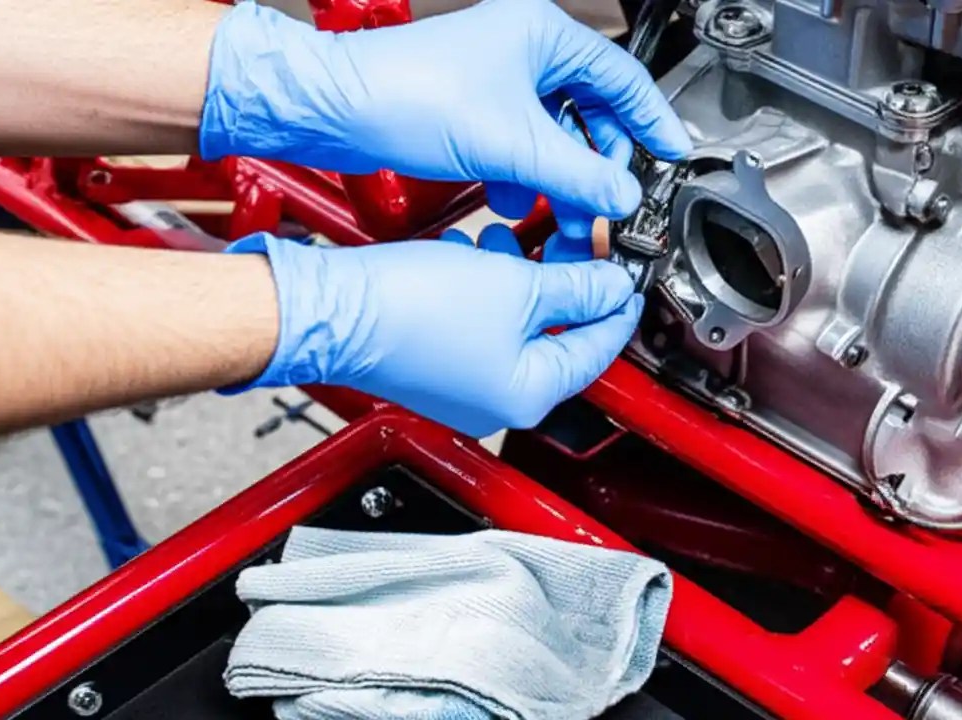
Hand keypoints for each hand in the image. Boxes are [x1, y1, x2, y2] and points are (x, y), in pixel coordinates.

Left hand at [199, 0, 689, 227]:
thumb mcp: (511, 143)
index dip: (652, 122)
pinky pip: (521, 144)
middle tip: (611, 200)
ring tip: (565, 211)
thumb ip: (578, 174)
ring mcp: (497, 78)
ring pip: (554, 133)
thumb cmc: (405, 97)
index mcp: (542, 34)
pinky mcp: (473, 108)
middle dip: (599, 163)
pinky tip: (518, 201)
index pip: (624, 78)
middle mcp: (522, 49)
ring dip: (561, 177)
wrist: (335, 111)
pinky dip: (526, 175)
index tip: (672, 157)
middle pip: (590, 111)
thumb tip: (622, 195)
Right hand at [224, 230, 641, 436]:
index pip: (598, 349)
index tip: (629, 275)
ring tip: (512, 240)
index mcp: (528, 394)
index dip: (619, 304)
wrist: (333, 310)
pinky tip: (472, 254)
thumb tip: (611, 283)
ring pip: (515, 324)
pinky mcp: (434, 362)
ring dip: (521, 277)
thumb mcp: (518, 285)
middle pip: (557, 335)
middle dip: (565, 280)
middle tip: (575, 240)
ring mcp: (464, 385)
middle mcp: (498, 400)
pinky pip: (479, 323)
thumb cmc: (409, 309)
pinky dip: (485, 288)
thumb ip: (576, 284)